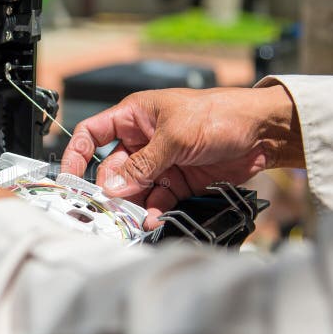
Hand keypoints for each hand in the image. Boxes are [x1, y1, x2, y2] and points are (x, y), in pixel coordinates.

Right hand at [61, 85, 302, 227]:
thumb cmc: (219, 114)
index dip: (77, 154)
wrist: (263, 132)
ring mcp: (160, 163)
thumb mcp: (175, 135)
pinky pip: (157, 200)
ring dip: (132, 205)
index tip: (69, 178)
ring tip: (135, 218)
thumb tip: (113, 186)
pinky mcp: (178, 182)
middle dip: (111, 190)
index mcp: (134, 117)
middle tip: (111, 207)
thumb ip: (143, 164)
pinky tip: (155, 218)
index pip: (93, 134)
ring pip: (134, 190)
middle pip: (112, 170)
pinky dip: (154, 210)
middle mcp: (143, 141)